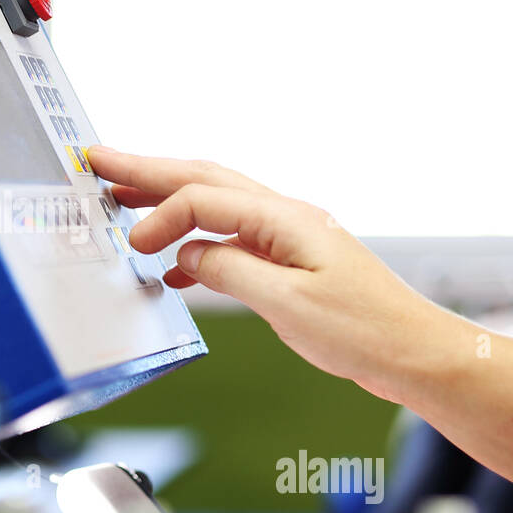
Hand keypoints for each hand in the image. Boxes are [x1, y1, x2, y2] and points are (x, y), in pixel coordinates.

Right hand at [87, 146, 458, 402]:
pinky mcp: (289, 261)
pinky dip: (194, 243)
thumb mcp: (288, 304)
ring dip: (167, 199)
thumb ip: (232, 273)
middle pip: (204, 180)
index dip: (161, 216)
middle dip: (148, 170)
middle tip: (98, 160)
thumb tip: (190, 255)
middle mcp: (285, 217)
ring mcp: (287, 236)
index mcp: (285, 220)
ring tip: (122, 198)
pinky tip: (174, 265)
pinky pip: (230, 239)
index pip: (204, 200)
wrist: (413, 352)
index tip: (133, 244)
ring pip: (215, 204)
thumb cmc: (365, 331)